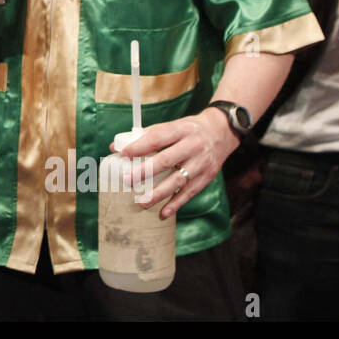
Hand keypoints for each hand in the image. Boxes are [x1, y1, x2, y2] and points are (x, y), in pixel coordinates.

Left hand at [117, 107, 237, 217]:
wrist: (222, 132)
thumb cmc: (189, 130)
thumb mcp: (172, 125)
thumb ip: (146, 136)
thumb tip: (116, 147)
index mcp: (181, 129)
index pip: (157, 137)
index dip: (139, 146)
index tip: (123, 155)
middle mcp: (193, 146)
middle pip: (166, 160)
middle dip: (145, 172)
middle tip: (127, 180)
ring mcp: (201, 163)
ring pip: (178, 180)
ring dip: (158, 193)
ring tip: (141, 202)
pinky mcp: (207, 177)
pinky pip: (190, 193)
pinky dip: (176, 204)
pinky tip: (163, 213)